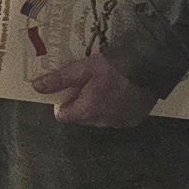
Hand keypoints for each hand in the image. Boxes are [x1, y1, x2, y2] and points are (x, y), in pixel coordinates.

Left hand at [32, 47, 150, 128]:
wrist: (151, 66)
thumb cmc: (116, 67)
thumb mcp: (83, 68)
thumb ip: (59, 79)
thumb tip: (37, 87)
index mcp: (88, 112)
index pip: (63, 116)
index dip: (62, 102)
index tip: (67, 88)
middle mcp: (103, 122)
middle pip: (81, 116)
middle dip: (80, 101)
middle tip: (85, 82)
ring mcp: (121, 122)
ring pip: (100, 117)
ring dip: (98, 105)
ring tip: (103, 84)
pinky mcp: (136, 118)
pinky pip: (118, 116)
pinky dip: (115, 106)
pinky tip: (119, 90)